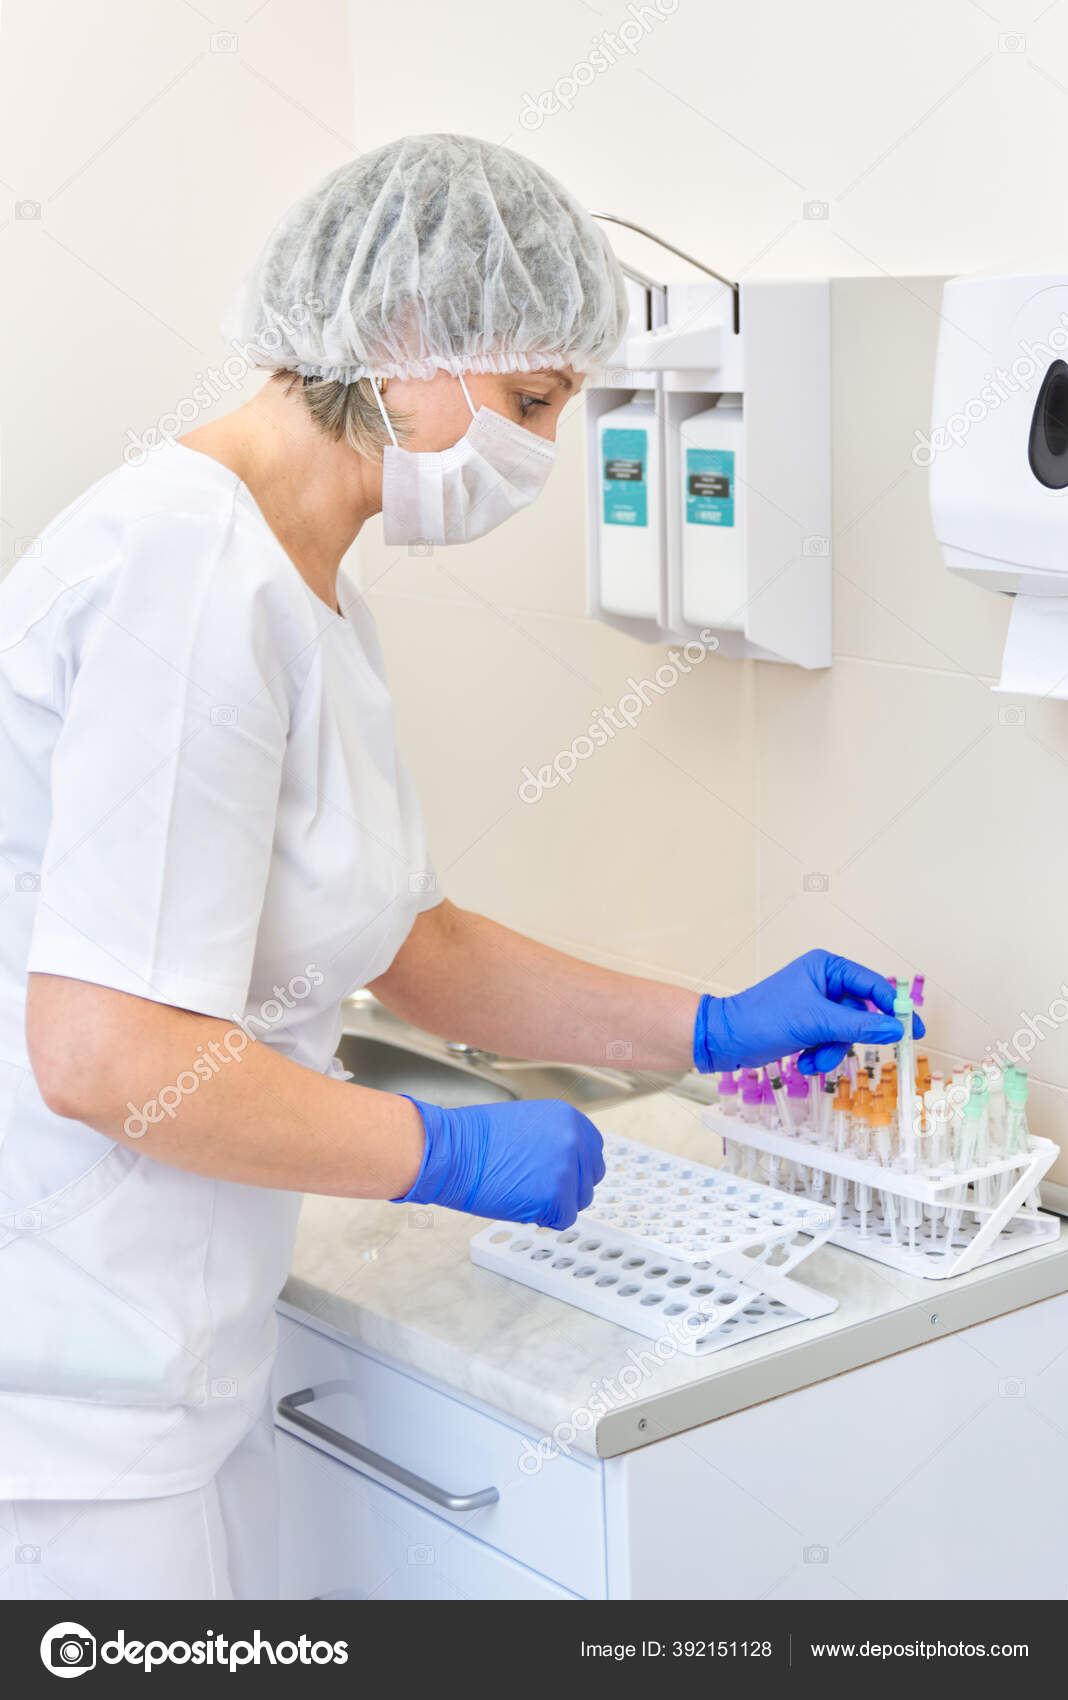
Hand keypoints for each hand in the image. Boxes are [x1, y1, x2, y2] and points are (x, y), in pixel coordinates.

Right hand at [395, 1095, 605, 1228]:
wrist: (453, 1152)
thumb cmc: (477, 1139)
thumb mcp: (529, 1123)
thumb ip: (554, 1139)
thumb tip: (567, 1162)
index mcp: (570, 1118)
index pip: (594, 1151)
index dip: (576, 1168)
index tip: (559, 1174)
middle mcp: (575, 1141)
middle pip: (589, 1178)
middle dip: (567, 1187)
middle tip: (536, 1186)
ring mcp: (567, 1169)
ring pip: (579, 1201)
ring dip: (556, 1202)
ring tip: (523, 1190)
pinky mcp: (555, 1197)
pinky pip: (562, 1219)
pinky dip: (544, 1217)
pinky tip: (520, 1201)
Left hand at [692, 949, 925, 1076]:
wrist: (727, 1039)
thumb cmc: (763, 1018)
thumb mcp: (816, 1022)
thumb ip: (858, 1025)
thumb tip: (895, 1028)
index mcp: (827, 967)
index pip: (872, 984)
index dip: (894, 1006)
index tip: (914, 1028)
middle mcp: (824, 982)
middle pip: (861, 1013)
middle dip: (849, 1037)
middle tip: (851, 1052)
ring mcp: (817, 1005)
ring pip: (847, 1032)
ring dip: (832, 1051)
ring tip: (812, 1060)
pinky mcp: (810, 1025)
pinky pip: (831, 1042)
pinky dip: (821, 1055)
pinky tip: (803, 1061)